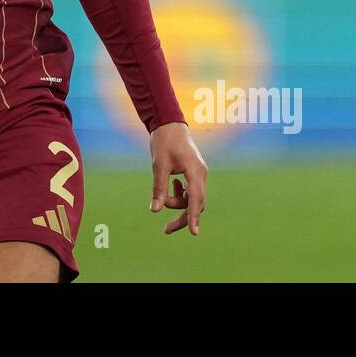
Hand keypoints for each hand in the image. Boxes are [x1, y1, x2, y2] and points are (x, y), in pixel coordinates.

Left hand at [149, 121, 207, 235]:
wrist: (170, 123)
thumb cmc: (164, 141)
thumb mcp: (158, 165)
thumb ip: (159, 188)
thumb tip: (155, 210)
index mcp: (195, 171)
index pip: (196, 199)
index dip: (193, 217)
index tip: (193, 233)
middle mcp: (201, 174)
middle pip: (196, 204)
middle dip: (182, 217)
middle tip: (166, 230)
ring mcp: (199, 174)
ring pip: (192, 199)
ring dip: (178, 203)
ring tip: (163, 198)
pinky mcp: (195, 173)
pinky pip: (190, 191)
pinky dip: (180, 194)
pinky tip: (171, 186)